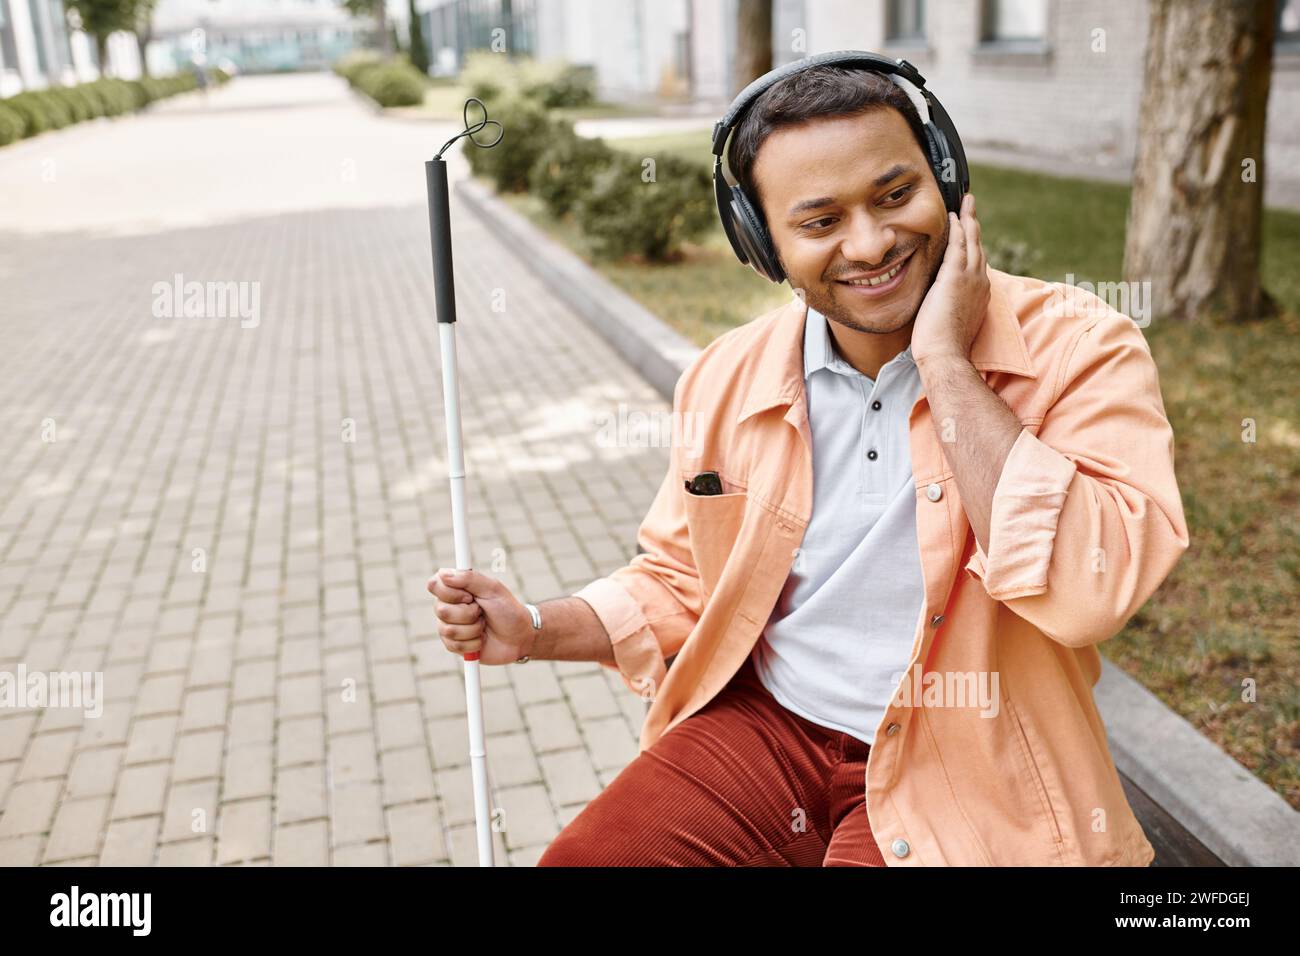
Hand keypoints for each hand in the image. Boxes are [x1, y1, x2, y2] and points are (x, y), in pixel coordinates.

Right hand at [427, 568, 534, 664]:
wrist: (519, 638)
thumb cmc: (508, 610)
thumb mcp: (492, 589)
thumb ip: (469, 578)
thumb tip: (443, 573)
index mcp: (456, 588)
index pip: (435, 584)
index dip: (450, 592)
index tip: (470, 596)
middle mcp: (449, 605)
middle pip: (440, 609)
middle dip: (468, 613)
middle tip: (482, 612)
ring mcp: (449, 626)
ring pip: (447, 629)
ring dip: (473, 629)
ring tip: (484, 626)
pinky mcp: (454, 645)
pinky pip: (453, 645)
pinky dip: (473, 643)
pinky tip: (482, 639)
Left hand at [911, 193, 989, 366]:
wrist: (945, 355)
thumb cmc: (942, 345)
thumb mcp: (946, 318)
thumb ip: (943, 303)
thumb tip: (931, 300)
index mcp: (978, 293)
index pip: (976, 262)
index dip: (972, 244)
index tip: (968, 231)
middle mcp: (980, 282)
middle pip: (978, 246)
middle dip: (974, 225)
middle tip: (970, 205)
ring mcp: (971, 279)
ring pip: (972, 241)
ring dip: (968, 219)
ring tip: (966, 202)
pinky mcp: (956, 277)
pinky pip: (960, 245)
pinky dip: (958, 228)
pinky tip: (953, 215)